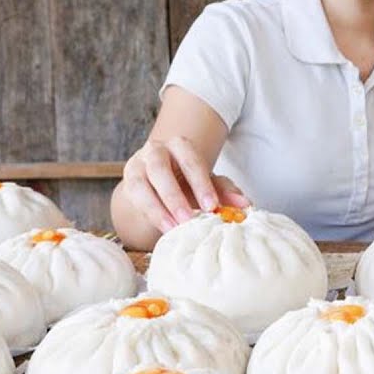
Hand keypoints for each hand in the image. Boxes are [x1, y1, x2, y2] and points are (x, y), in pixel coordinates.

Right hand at [120, 137, 248, 233]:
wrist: (160, 183)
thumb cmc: (188, 181)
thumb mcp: (207, 183)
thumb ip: (225, 191)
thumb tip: (245, 204)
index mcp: (179, 145)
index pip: (190, 160)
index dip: (201, 184)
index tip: (212, 206)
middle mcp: (155, 150)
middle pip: (160, 169)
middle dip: (174, 196)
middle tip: (188, 219)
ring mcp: (137, 166)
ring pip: (142, 184)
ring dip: (158, 208)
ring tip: (174, 228)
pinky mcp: (128, 184)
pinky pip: (135, 199)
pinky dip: (150, 214)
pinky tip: (164, 228)